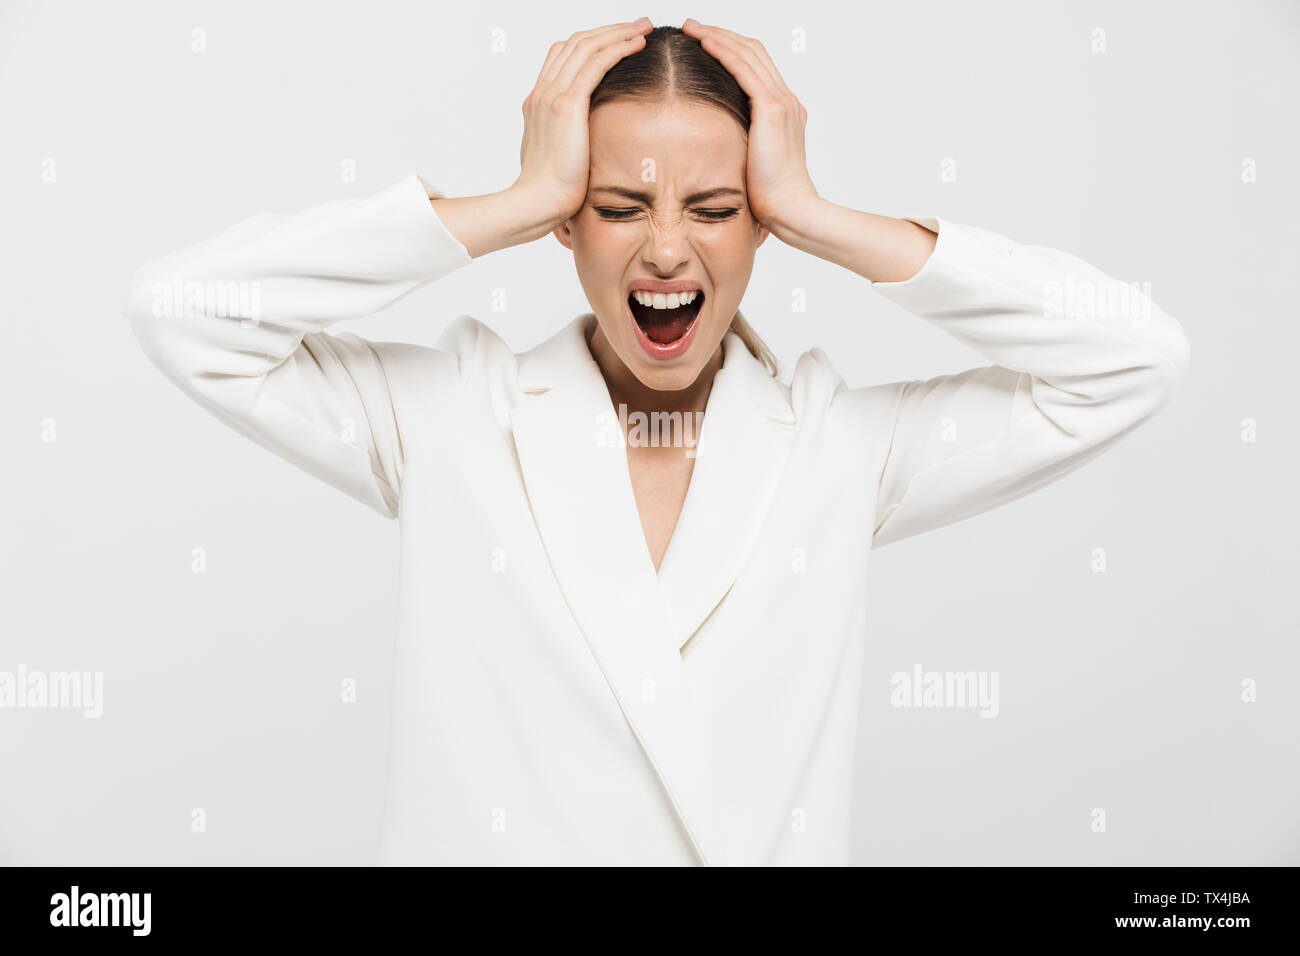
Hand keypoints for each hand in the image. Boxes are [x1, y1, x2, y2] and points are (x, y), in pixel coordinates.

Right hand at [513, 18, 654, 224]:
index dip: (591, 44)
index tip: (615, 42)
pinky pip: (596, 63)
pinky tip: (637, 44)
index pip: (563, 57)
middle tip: (636, 25)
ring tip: (643, 27)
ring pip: (586, 46)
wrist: (537, 203)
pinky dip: (618, 48)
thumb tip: (584, 148)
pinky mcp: (567, 105)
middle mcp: (542, 93)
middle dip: (608, 31)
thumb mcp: (557, 161)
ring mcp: (551, 96)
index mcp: (537, 104)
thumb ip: (567, 144)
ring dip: (617, 32)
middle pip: (575, 44)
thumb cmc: (549, 193)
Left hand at [680, 18, 820, 232]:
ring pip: (748, 54)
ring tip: (692, 28)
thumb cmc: (772, 199)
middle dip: (722, 35)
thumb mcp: (755, 164)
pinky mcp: (772, 110)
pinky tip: (704, 43)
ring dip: (718, 37)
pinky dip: (723, 52)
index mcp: (784, 112)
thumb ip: (743, 147)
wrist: (791, 209)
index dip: (732, 50)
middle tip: (693, 27)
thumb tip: (718, 151)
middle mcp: (786, 100)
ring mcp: (782, 102)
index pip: (758, 67)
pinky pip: (744, 69)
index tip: (706, 43)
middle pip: (754, 52)